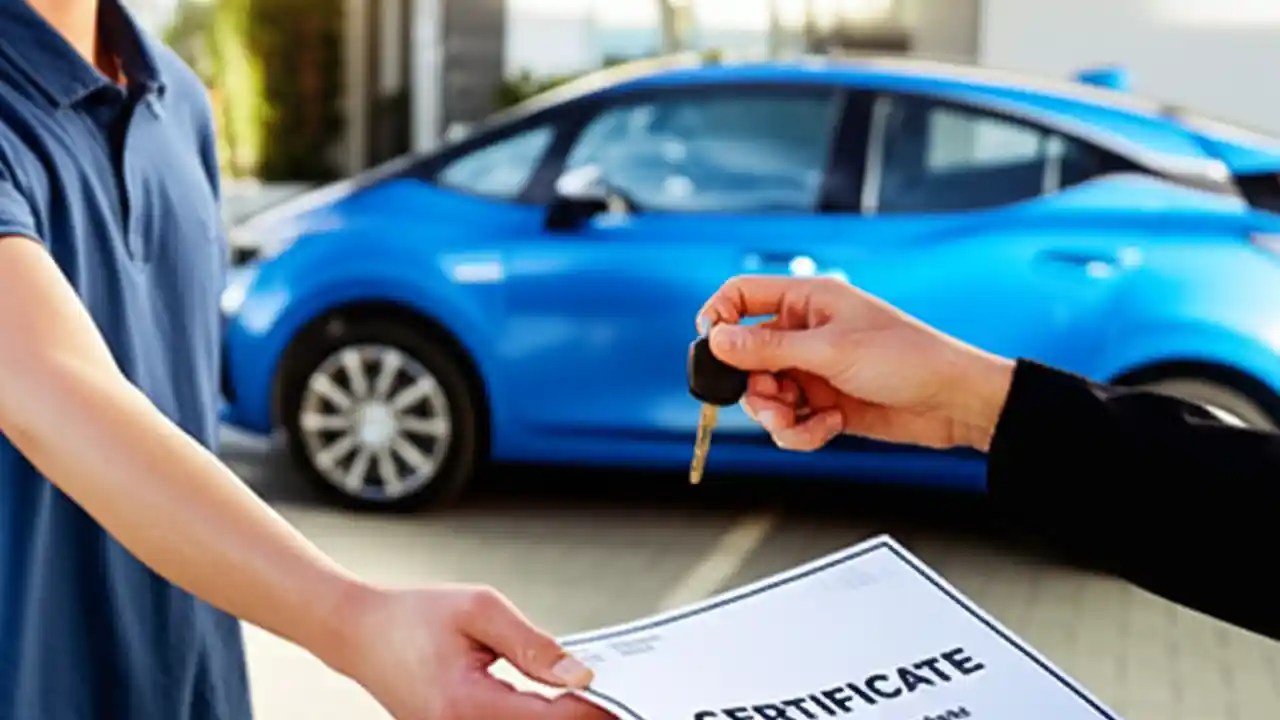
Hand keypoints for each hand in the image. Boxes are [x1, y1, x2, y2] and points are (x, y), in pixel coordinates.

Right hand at [326, 584, 614, 719]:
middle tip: (611, 696)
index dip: (594, 710)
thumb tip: (579, 673)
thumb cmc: (413, 615)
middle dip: (579, 717)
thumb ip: (532, 643)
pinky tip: (554, 701)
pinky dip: (533, 718)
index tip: (626, 695)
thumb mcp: (479, 610)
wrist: (358, 635)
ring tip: (582, 695)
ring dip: (556, 718)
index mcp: (466, 705)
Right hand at [697, 275, 1016, 452]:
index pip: (740, 296)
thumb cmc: (907, 359)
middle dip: (752, 386)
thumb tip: (716, 340)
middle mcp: (804, 333)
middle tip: (772, 400)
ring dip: (776, 415)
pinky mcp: (824, 405)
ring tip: (802, 420)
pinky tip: (830, 426)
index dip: (717, 319)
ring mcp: (813, 370)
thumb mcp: (831, 351)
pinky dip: (802, 431)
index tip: (711, 352)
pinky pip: (790, 422)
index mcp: (806, 301)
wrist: (955, 403)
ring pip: (764, 396)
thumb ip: (768, 348)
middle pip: (744, 357)